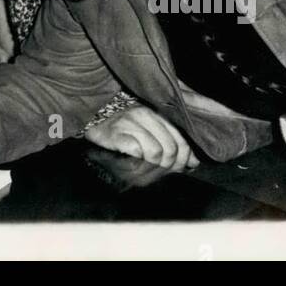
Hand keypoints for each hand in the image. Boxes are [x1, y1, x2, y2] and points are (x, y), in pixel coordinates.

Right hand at [84, 104, 198, 171]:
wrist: (92, 118)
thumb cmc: (124, 127)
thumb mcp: (149, 128)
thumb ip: (172, 141)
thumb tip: (193, 162)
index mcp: (157, 113)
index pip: (181, 140)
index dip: (184, 158)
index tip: (182, 167)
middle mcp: (145, 115)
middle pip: (170, 148)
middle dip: (170, 166)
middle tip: (164, 172)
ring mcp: (130, 123)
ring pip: (156, 151)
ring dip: (154, 166)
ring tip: (149, 169)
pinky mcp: (116, 133)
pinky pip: (137, 151)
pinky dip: (139, 161)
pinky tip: (136, 163)